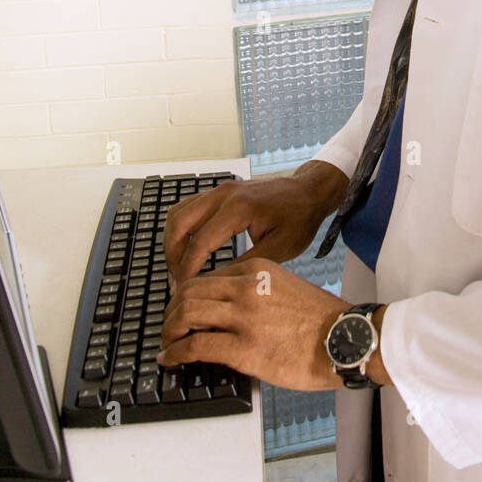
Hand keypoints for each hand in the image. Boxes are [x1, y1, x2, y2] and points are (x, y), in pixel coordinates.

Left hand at [156, 258, 355, 390]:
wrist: (345, 339)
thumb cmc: (321, 320)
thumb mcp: (286, 288)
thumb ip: (257, 292)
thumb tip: (230, 310)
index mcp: (257, 270)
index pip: (206, 277)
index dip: (186, 294)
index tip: (181, 308)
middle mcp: (246, 288)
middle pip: (189, 291)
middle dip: (171, 311)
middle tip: (168, 327)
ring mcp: (243, 317)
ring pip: (186, 314)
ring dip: (169, 330)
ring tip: (167, 343)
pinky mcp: (243, 347)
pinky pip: (195, 346)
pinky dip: (175, 352)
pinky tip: (171, 358)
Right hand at [163, 162, 345, 290]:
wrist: (308, 192)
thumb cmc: (299, 218)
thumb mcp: (279, 249)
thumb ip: (246, 265)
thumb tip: (215, 283)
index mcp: (238, 208)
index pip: (200, 242)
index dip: (187, 270)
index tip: (182, 291)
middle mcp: (224, 195)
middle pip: (179, 224)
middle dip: (172, 256)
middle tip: (176, 283)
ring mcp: (219, 190)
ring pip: (178, 214)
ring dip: (173, 242)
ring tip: (178, 269)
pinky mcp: (219, 192)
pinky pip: (187, 207)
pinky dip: (180, 229)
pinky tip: (186, 249)